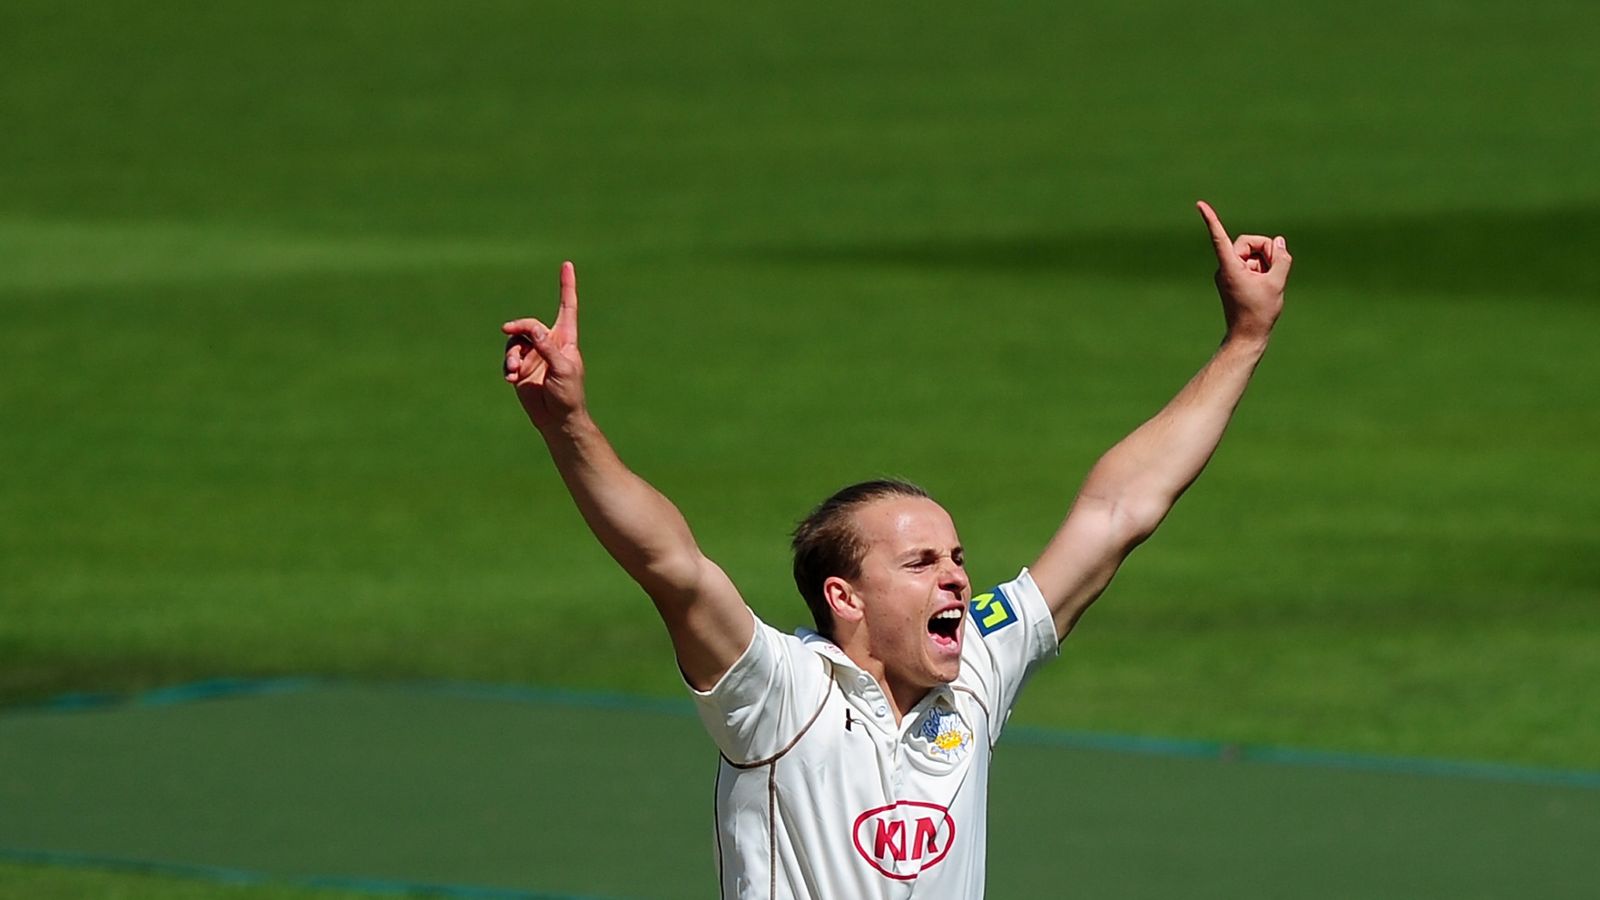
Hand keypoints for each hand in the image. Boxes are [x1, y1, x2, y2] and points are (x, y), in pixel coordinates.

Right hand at [503, 261, 585, 431]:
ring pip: (515, 342)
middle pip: (529, 325)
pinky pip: (508, 358)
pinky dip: (508, 366)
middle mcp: (549, 343)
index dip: (567, 286)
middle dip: (519, 327)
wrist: (557, 419)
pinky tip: (511, 377)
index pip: (567, 307)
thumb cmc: (569, 394)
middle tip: (507, 330)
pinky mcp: (521, 368)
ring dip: (512, 354)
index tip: (567, 265)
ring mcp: (534, 355)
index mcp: (565, 339)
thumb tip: (532, 329)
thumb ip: (547, 347)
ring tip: (514, 371)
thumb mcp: (563, 368)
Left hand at [1197, 200, 1291, 342]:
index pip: (1219, 237)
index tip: (1199, 204)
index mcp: (1229, 267)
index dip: (1211, 219)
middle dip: (1266, 250)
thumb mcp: (1277, 283)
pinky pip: (1251, 265)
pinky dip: (1262, 269)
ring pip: (1252, 254)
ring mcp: (1229, 273)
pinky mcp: (1234, 279)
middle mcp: (1225, 268)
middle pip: (1248, 243)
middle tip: (1277, 267)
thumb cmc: (1259, 312)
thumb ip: (1281, 258)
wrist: (1247, 335)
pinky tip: (1267, 284)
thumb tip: (1279, 241)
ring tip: (1270, 282)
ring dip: (1266, 262)